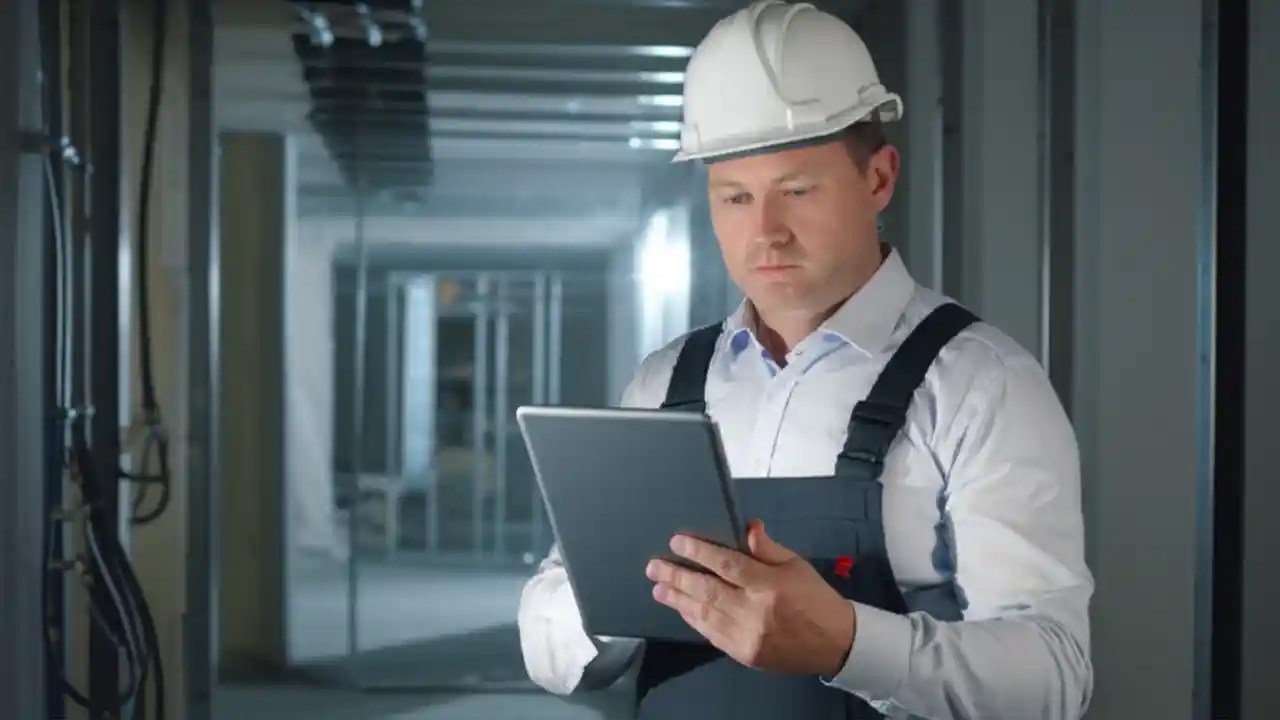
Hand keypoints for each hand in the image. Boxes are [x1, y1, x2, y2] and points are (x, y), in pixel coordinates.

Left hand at [645, 520, 855, 676]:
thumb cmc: (814, 597)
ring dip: (678, 600)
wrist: (834, 644)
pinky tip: (681, 608)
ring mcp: (747, 636)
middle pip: (707, 591)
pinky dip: (693, 620)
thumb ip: (767, 548)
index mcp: (770, 585)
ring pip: (704, 615)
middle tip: (654, 567)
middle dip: (677, 577)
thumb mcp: (796, 564)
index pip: (727, 565)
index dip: (699, 551)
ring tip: (658, 588)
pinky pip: (711, 634)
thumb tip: (748, 526)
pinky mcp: (743, 654)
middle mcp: (755, 611)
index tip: (676, 541)